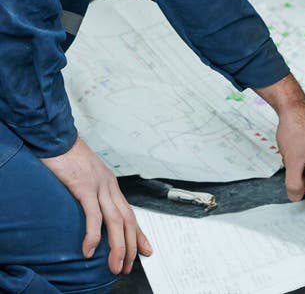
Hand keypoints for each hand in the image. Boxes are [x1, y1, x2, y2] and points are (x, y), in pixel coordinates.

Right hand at [40, 136, 152, 273]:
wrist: (58, 138)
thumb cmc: (69, 158)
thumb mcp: (86, 177)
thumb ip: (92, 193)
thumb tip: (92, 212)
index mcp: (110, 184)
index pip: (129, 212)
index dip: (139, 233)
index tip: (145, 250)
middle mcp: (109, 185)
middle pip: (127, 219)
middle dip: (131, 246)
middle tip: (129, 266)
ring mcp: (98, 185)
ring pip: (115, 220)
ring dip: (117, 246)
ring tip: (115, 265)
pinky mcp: (84, 186)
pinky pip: (92, 214)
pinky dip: (93, 234)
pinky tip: (90, 250)